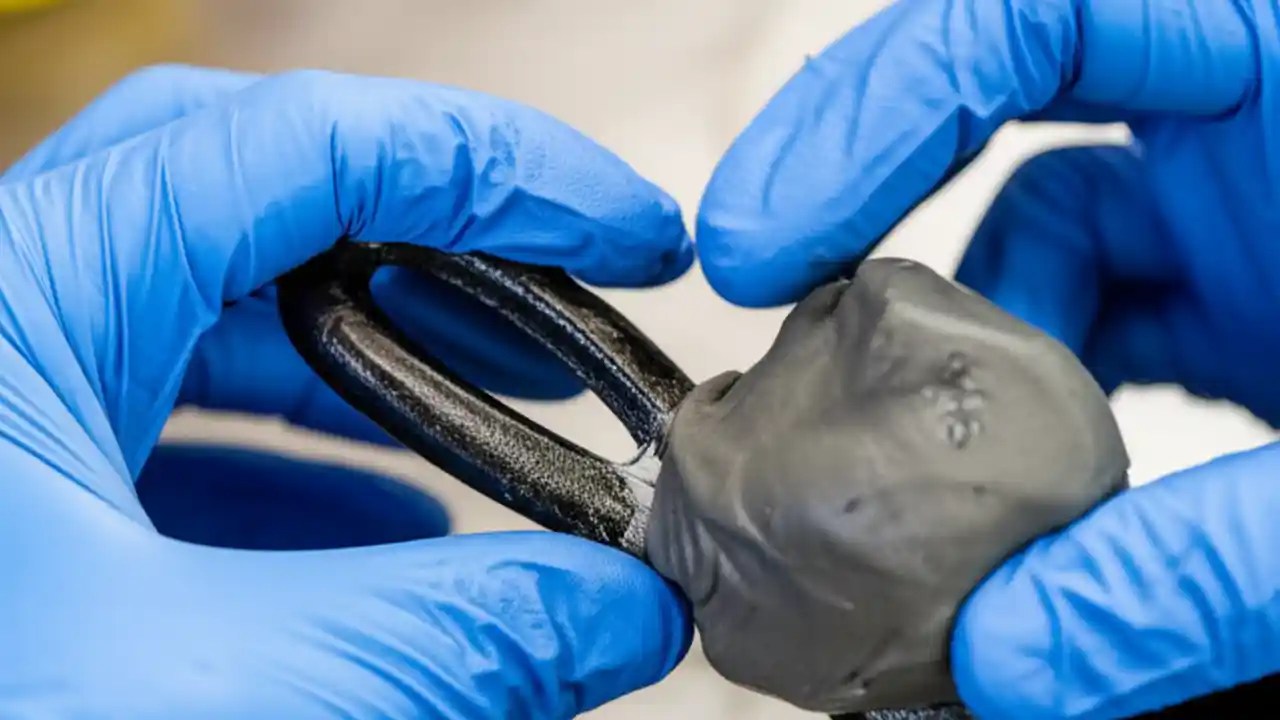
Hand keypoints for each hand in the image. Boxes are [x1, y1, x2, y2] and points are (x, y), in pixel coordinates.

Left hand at [0, 64, 690, 717]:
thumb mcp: (234, 705)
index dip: (493, 169)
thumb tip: (627, 611)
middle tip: (572, 294)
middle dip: (442, 243)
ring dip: (384, 357)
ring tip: (510, 416)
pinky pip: (178, 430)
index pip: (297, 147)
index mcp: (7, 311)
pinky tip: (393, 531)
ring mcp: (0, 419)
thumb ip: (456, 644)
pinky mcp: (15, 510)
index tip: (621, 227)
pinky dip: (307, 460)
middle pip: (259, 201)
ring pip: (218, 315)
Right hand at [698, 1, 1279, 716]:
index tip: (756, 236)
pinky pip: (1098, 337)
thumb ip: (1223, 567)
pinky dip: (1050, 425)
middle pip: (1003, 144)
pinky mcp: (1243, 302)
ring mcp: (1246, 213)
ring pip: (1040, 269)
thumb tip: (1022, 658)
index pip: (1029, 20)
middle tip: (789, 353)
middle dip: (883, 254)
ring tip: (940, 498)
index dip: (864, 112)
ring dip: (978, 386)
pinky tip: (1043, 511)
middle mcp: (1256, 124)